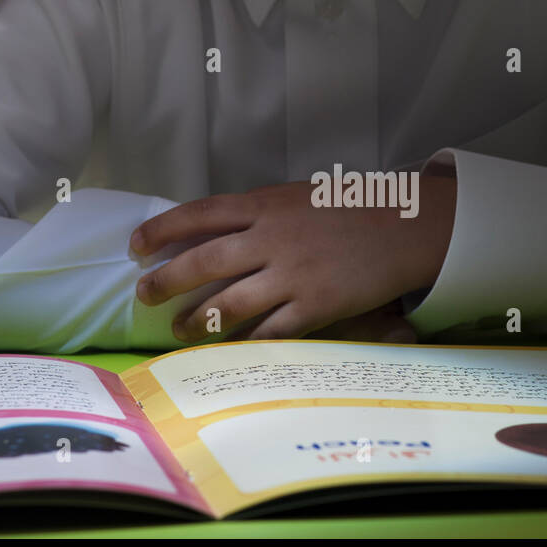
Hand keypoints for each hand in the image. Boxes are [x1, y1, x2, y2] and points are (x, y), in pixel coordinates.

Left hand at [129, 177, 455, 341]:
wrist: (410, 226)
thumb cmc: (355, 208)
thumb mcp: (300, 196)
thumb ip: (261, 212)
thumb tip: (219, 230)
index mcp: (266, 204)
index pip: (199, 214)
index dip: (162, 230)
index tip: (136, 247)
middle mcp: (272, 237)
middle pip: (203, 261)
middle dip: (166, 281)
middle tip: (144, 295)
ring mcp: (292, 273)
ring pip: (227, 303)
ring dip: (196, 319)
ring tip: (179, 329)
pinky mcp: (315, 305)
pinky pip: (269, 331)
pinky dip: (244, 343)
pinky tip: (228, 351)